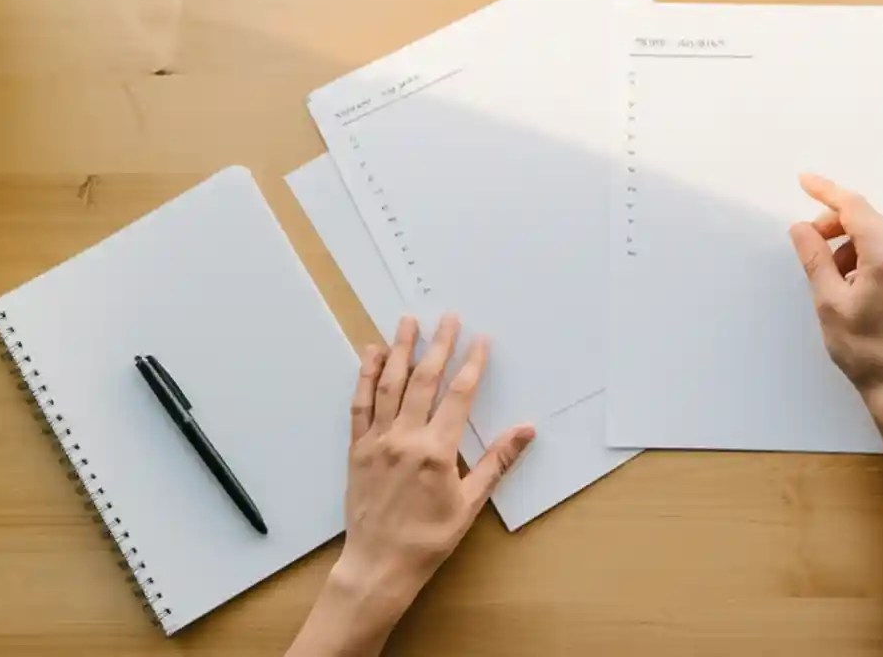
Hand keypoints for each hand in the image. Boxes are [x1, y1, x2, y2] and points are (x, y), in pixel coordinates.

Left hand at [334, 314, 534, 622]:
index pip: (458, 396)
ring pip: (389, 385)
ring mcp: (377, 441)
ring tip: (407, 322)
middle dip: (438, 346)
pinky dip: (366, 376)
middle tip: (447, 317)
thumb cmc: (428, 539)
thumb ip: (497, 461)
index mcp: (436, 451)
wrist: (378, 565)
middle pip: (424, 381)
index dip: (471, 364)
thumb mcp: (470, 503)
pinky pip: (360, 404)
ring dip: (400, 350)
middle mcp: (404, 439)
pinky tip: (372, 355)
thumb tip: (526, 431)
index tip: (480, 340)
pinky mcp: (357, 449)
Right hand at [788, 173, 882, 408]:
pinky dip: (862, 255)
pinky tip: (850, 284)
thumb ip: (814, 258)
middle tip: (808, 248)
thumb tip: (800, 228)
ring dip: (846, 244)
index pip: (853, 207)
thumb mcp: (829, 302)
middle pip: (864, 217)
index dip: (826, 191)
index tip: (803, 181)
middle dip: (832, 225)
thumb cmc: (864, 348)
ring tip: (832, 280)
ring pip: (873, 233)